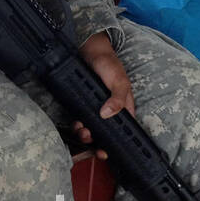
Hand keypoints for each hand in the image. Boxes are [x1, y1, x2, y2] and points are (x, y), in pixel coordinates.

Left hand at [72, 33, 135, 155]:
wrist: (89, 49)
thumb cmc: (108, 64)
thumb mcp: (118, 81)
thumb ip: (117, 98)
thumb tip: (108, 115)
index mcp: (124, 106)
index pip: (123, 128)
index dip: (116, 141)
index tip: (107, 151)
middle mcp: (111, 108)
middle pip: (106, 131)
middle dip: (97, 140)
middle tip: (90, 139)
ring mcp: (96, 106)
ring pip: (92, 127)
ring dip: (86, 133)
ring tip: (81, 130)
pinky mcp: (83, 102)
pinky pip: (81, 118)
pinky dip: (78, 124)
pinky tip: (75, 123)